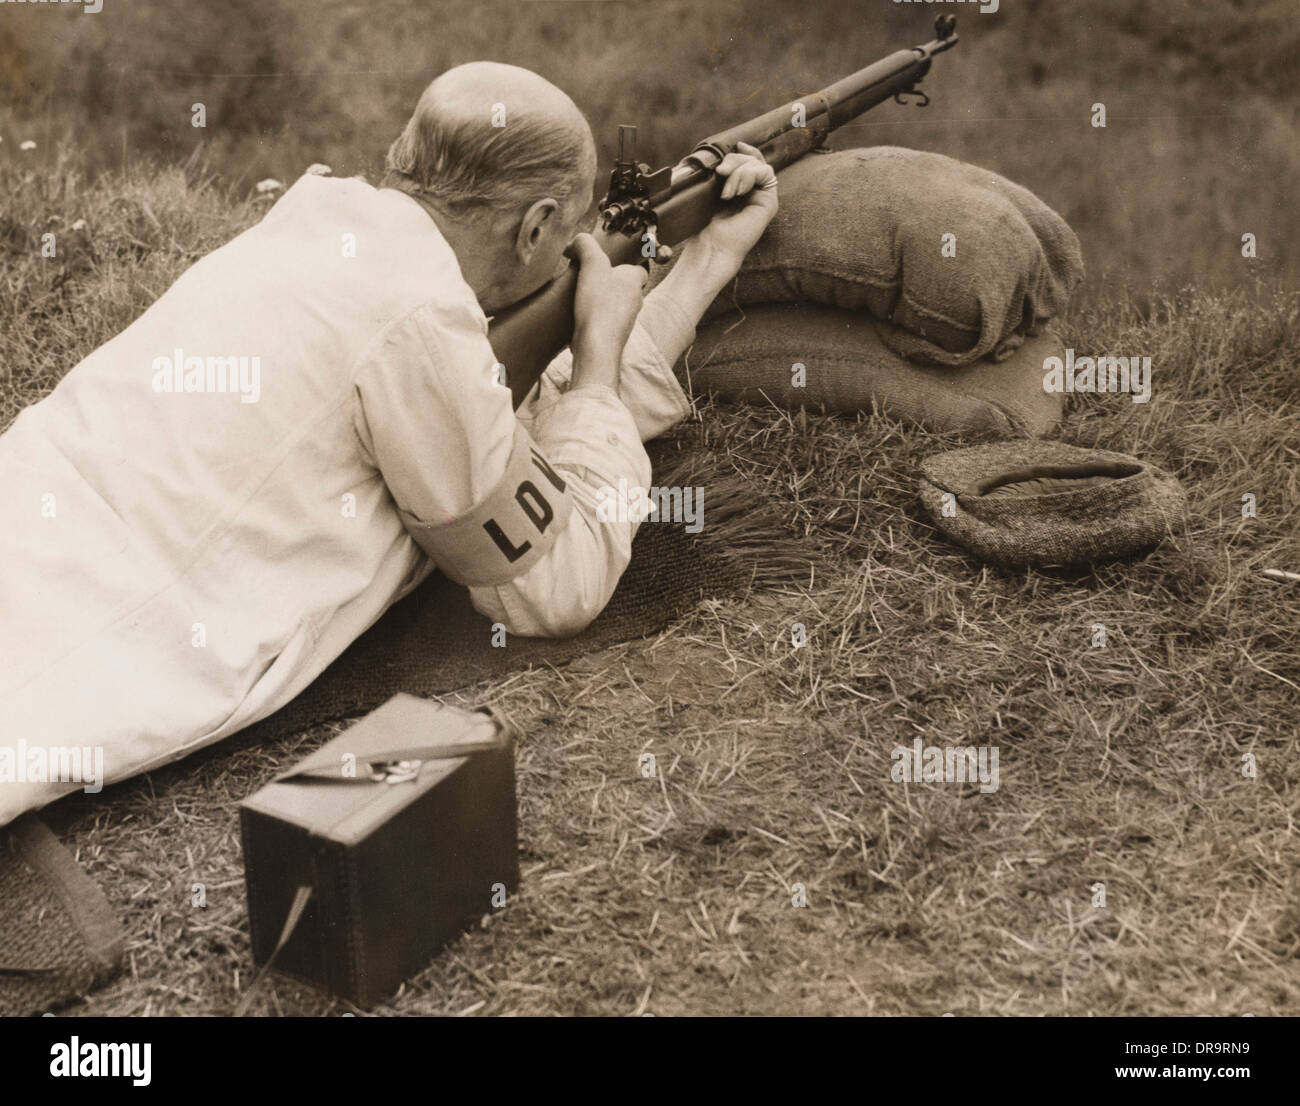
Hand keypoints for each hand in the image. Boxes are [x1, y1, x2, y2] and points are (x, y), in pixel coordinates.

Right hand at [568, 232, 645, 390]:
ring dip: (600, 297)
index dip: (626, 260)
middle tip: (588, 274)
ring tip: (580, 293)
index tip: (609, 259)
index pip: (640, 266)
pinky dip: (594, 314)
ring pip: (615, 302)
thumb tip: (577, 240)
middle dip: (609, 279)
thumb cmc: (599, 304)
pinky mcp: (613, 334)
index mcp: (635, 280)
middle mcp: (635, 300)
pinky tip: (578, 312)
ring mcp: (625, 319)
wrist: (596, 345)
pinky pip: (605, 318)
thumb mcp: (591, 264)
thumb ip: (585, 245)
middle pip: (625, 284)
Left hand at [692, 141, 778, 263]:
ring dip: (740, 171)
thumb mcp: (710, 189)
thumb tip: (732, 149)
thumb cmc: (705, 224)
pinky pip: (766, 173)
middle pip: (753, 160)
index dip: (745, 151)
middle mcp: (754, 193)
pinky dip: (749, 176)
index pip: (751, 161)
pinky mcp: (769, 203)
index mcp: (741, 190)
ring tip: (726, 191)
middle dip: (736, 160)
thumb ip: (723, 171)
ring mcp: (763, 198)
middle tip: (720, 172)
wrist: (711, 246)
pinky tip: (736, 191)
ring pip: (760, 165)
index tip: (736, 145)